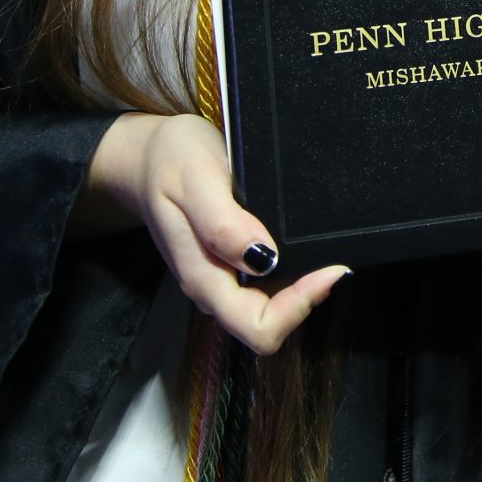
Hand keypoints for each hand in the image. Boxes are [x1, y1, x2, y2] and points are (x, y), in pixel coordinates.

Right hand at [83, 112, 347, 354]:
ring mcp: (221, 277)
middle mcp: (213, 286)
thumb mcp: (195, 181)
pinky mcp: (229, 263)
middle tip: (335, 261)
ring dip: (302, 287)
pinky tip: (303, 246)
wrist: (145, 156)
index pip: (256, 326)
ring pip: (271, 306)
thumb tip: (263, 258)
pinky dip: (292, 272)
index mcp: (202, 278)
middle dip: (306, 299)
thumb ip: (222, 223)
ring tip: (325, 253)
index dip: (299, 307)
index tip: (329, 269)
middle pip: (268, 323)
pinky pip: (267, 284)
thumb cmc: (168, 162)